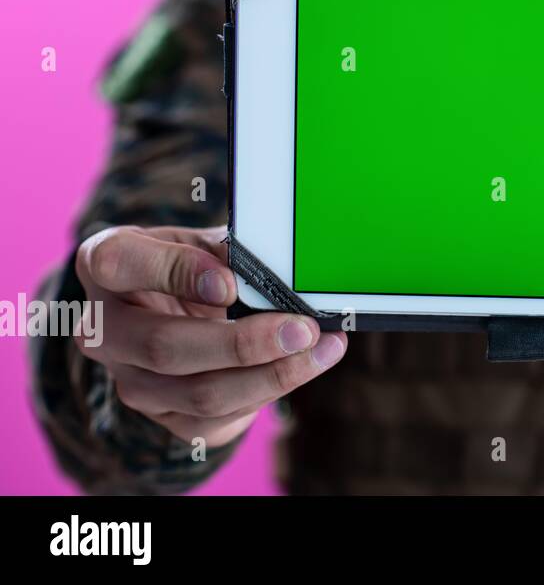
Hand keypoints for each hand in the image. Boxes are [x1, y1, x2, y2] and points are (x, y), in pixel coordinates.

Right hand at [73, 225, 347, 447]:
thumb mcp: (203, 240)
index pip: (120, 263)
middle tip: (302, 329)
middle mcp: (104, 329)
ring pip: (199, 394)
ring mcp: (129, 380)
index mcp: (105, 264)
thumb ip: (229, 252)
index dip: (178, 272)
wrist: (173, 308)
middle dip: (243, 343)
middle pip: (164, 347)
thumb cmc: (191, 262)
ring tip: (323, 349)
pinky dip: (270, 393)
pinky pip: (218, 420)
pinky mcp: (163, 416)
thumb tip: (281, 278)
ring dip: (272, 376)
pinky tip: (306, 367)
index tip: (231, 283)